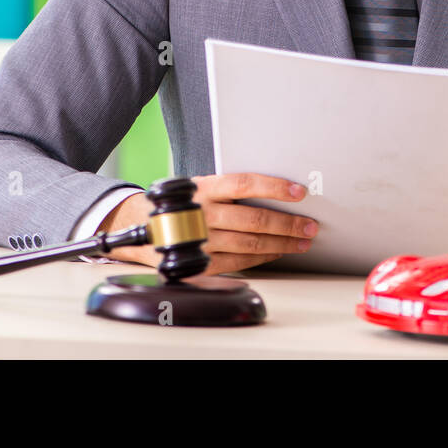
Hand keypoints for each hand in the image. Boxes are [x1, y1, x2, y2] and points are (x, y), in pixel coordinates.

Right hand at [98, 173, 317, 275]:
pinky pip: (238, 262)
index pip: (245, 184)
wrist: (137, 226)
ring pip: (250, 243)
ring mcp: (201, 241)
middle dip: (288, 223)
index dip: (275, 187)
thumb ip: (228, 189)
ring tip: (301, 240)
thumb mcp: (196, 185)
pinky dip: (262, 258)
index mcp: (203, 188)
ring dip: (281, 243)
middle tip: (310, 225)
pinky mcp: (199, 263)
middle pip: (254, 219)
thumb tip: (272, 190)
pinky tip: (276, 252)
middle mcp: (202, 213)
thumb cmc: (176, 202)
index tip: (299, 192)